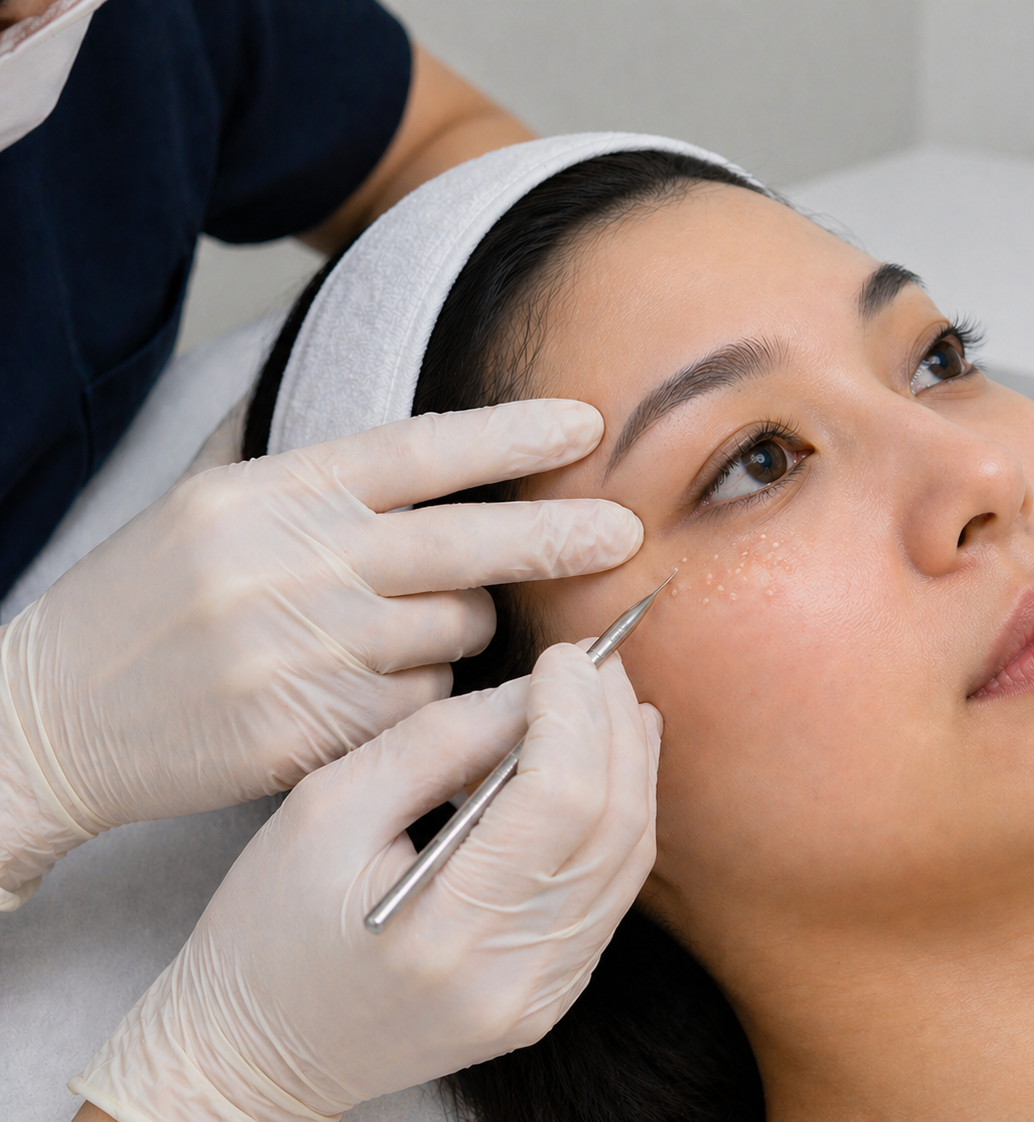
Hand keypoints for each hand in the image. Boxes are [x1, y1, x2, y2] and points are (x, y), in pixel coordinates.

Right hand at [0, 401, 640, 903]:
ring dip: (463, 635)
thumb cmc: (141, 602)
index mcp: (274, 494)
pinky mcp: (303, 732)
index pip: (417, 450)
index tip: (584, 425)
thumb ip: (287, 456)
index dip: (510, 434)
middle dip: (556, 536)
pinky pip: (419, 709)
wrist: (51, 714)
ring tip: (410, 633)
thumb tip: (346, 387)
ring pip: (452, 637)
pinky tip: (372, 696)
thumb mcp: (200, 502)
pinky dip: (422, 701)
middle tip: (625, 531)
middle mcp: (292, 564)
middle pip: (463, 544)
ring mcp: (299, 652)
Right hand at [70, 644, 660, 1120]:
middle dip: (612, 727)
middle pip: (612, 826)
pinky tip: (608, 769)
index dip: (575, 712)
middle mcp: (509, 976)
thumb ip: (436, 742)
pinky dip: (620, 821)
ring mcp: (538, 997)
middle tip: (598, 661)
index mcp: (442, 931)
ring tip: (610, 701)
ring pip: (627, 861)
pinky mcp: (548, 999)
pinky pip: (611, 895)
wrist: (256, 1052)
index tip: (566, 653)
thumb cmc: (268, 926)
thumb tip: (530, 689)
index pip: (560, 800)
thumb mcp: (329, 809)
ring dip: (632, 768)